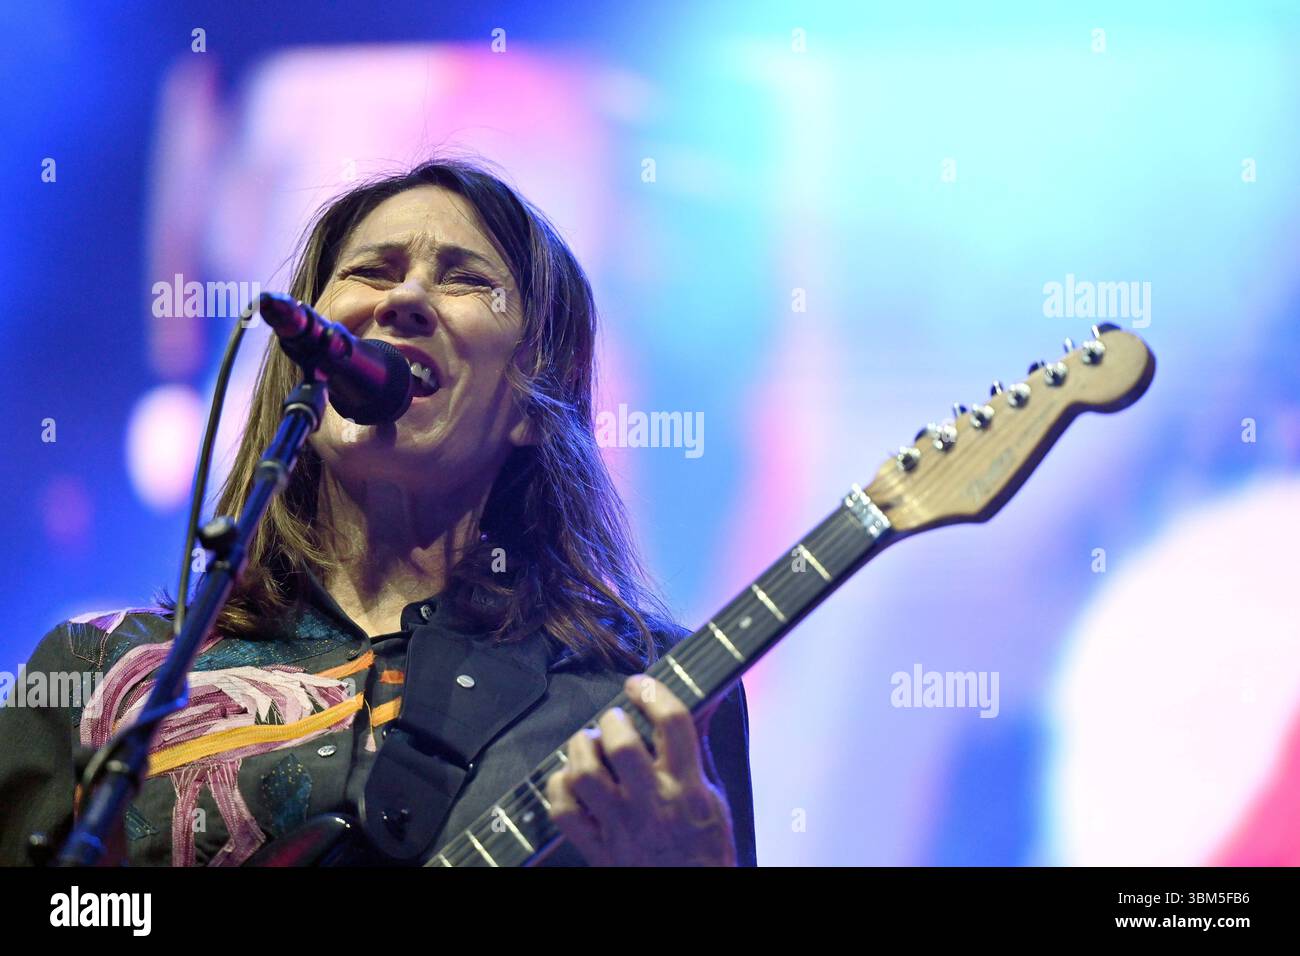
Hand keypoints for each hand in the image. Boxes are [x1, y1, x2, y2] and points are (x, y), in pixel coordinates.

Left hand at [545, 674, 735, 865]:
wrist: (694, 898)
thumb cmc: (706, 847)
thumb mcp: (714, 796)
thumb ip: (699, 749)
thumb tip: (706, 697)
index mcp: (689, 788)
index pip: (673, 722)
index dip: (652, 692)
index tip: (639, 684)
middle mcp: (655, 805)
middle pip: (621, 745)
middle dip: (611, 720)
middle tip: (613, 721)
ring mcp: (622, 829)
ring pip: (585, 774)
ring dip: (581, 750)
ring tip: (589, 746)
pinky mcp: (597, 850)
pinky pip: (563, 810)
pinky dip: (560, 787)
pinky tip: (573, 781)